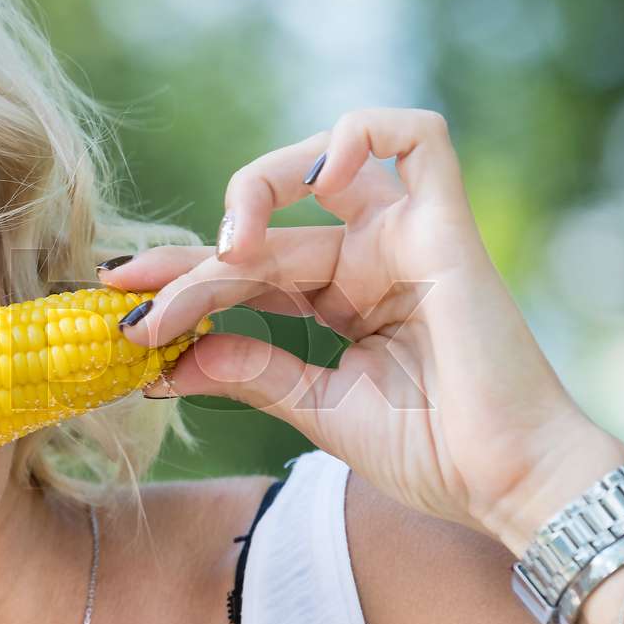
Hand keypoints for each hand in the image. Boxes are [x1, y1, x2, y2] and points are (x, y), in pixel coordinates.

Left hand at [100, 107, 623, 544]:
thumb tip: (165, 359)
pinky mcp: (447, 226)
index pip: (245, 271)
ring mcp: (408, 236)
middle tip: (135, 299)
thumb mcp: (313, 407)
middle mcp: (371, 257)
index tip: (120, 309)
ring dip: (251, 196)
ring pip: (310, 177)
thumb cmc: (428, 452)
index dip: (180, 281)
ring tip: (224, 252)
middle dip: (191, 265)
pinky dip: (357, 137)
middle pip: (262, 233)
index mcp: (342, 297)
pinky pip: (416, 138)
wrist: (504, 486)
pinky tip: (312, 183)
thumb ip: (246, 370)